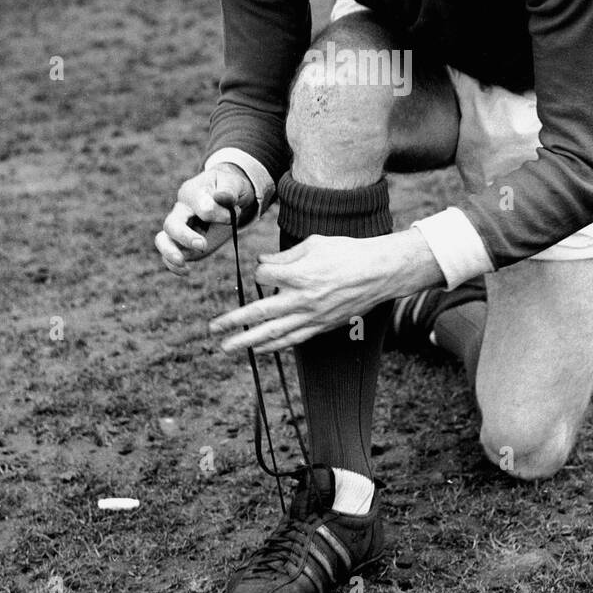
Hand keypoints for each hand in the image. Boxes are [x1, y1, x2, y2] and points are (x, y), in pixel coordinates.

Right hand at [155, 164, 254, 275]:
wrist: (226, 195)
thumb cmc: (228, 188)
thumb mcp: (233, 184)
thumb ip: (228, 190)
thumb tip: (222, 198)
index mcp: (192, 193)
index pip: (201, 205)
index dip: (218, 213)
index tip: (233, 215)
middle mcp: (181, 211)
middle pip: (171, 224)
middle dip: (184, 237)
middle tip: (202, 245)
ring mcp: (180, 229)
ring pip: (162, 240)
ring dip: (170, 253)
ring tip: (183, 263)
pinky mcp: (183, 244)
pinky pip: (169, 256)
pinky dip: (173, 266)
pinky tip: (186, 271)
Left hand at [209, 231, 441, 355]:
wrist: (379, 272)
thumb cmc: (347, 252)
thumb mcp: (314, 244)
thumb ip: (285, 256)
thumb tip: (262, 263)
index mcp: (299, 273)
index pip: (262, 277)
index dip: (260, 272)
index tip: (265, 268)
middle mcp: (302, 298)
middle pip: (259, 312)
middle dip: (234, 321)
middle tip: (213, 329)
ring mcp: (312, 315)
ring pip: (274, 333)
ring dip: (248, 341)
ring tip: (228, 347)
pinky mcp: (322, 325)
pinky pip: (294, 339)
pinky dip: (275, 345)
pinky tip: (260, 349)